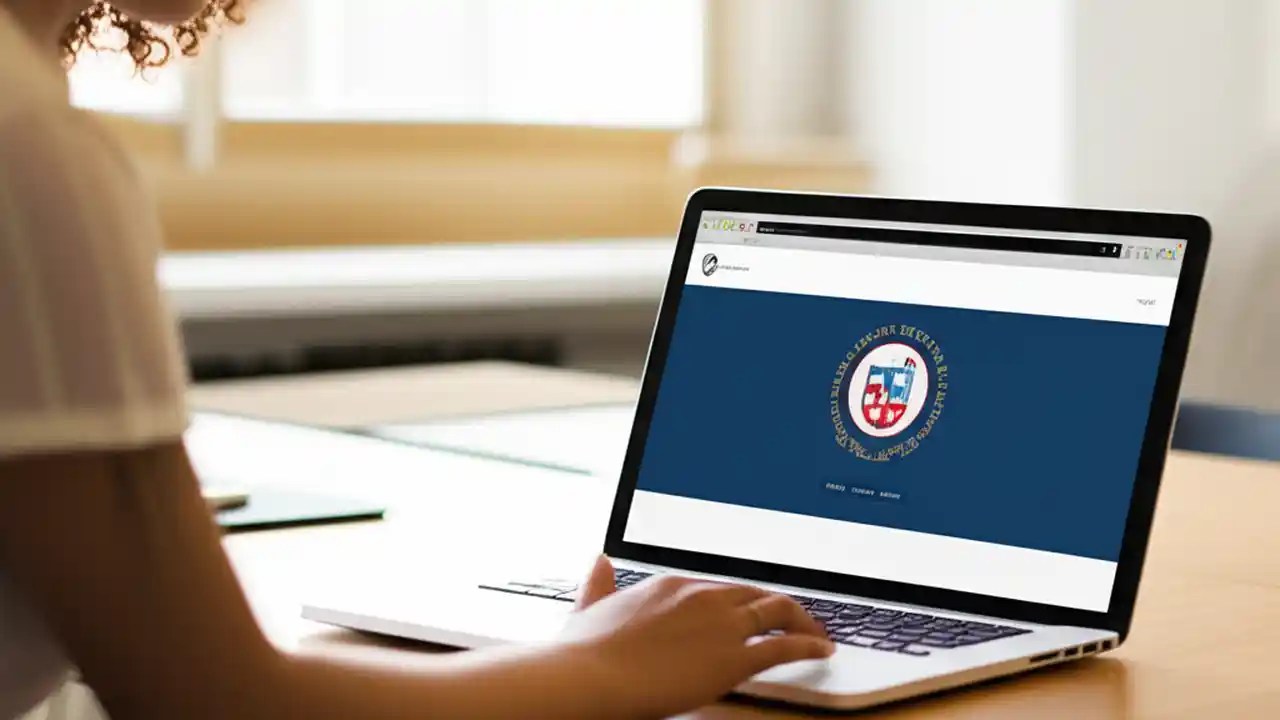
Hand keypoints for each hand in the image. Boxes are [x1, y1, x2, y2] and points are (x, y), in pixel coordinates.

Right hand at [558, 555, 834, 717]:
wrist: (591, 675)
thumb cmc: (586, 653)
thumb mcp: (590, 608)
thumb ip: (598, 585)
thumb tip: (599, 563)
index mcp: (672, 585)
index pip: (721, 587)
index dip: (742, 599)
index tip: (752, 608)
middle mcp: (701, 595)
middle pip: (755, 592)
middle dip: (781, 605)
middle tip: (796, 619)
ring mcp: (720, 624)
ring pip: (777, 610)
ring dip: (803, 621)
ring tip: (817, 634)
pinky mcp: (734, 656)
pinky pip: (783, 646)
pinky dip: (809, 646)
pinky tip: (821, 650)